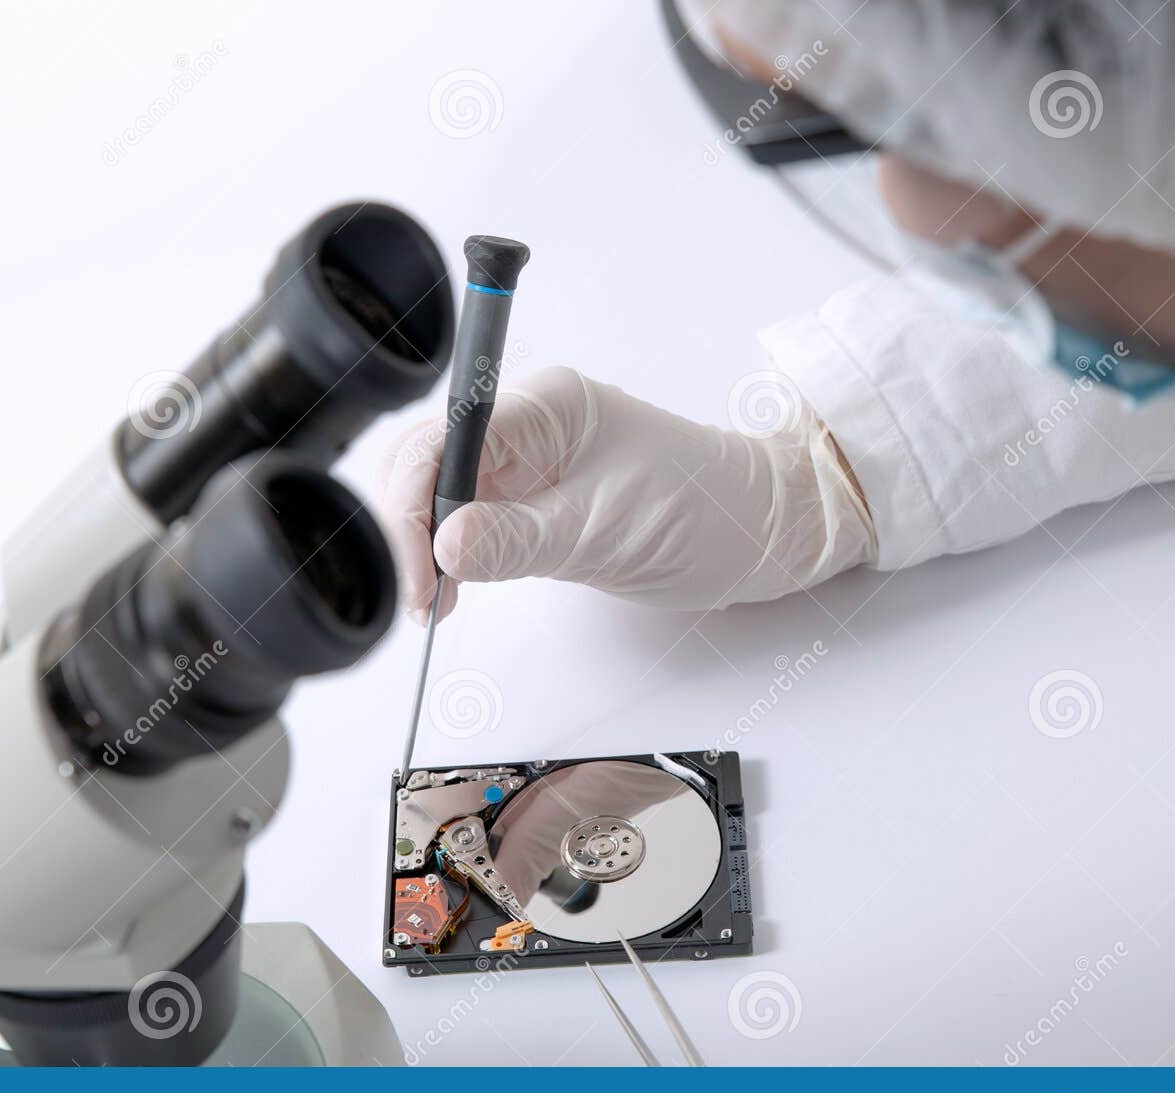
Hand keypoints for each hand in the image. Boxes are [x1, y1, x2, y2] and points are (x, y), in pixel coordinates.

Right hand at [377, 365, 874, 618]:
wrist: (762, 531)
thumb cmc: (707, 512)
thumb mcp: (606, 532)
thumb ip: (519, 540)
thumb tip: (443, 546)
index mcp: (546, 405)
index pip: (445, 439)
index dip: (415, 506)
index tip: (422, 575)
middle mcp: (529, 424)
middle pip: (430, 461)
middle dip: (412, 529)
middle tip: (425, 600)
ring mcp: (530, 462)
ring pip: (444, 494)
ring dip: (428, 547)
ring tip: (437, 603)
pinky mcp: (536, 501)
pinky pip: (474, 520)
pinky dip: (453, 556)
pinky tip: (453, 589)